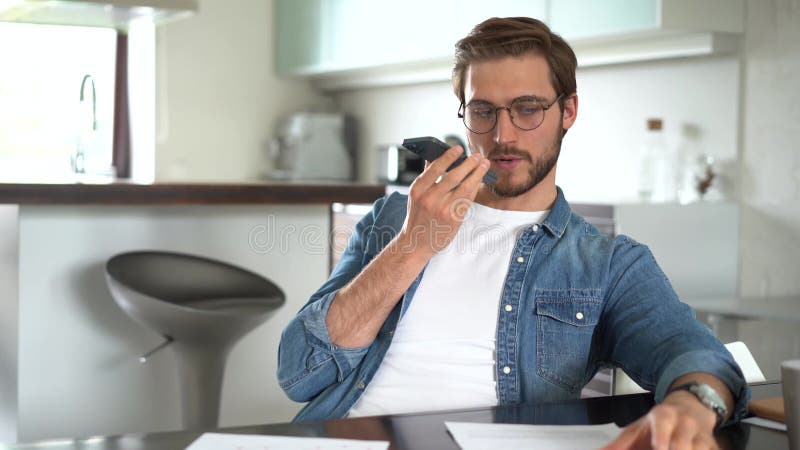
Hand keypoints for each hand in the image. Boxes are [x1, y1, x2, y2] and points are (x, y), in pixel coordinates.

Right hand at [397, 146, 489, 255]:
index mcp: (418, 189)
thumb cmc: (418, 216)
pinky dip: (475, 188)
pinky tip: (479, 180)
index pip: (436, 167)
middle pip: (453, 176)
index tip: (459, 148)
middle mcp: (430, 198)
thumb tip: (435, 155)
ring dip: (477, 173)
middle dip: (468, 163)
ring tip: (484, 164)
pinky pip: (467, 199)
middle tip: (478, 156)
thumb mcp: (416, 195)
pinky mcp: (453, 218)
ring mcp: (442, 209)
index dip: (449, 156)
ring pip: (464, 186)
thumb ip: (426, 176)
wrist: (416, 242)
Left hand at [600, 391, 718, 449]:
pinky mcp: (714, 447)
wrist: (692, 408)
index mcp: (664, 416)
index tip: (659, 448)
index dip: (661, 439)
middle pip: (682, 445)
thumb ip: (618, 446)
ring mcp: (702, 437)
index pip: (662, 426)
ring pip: (700, 449)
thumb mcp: (637, 430)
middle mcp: (686, 424)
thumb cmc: (659, 423)